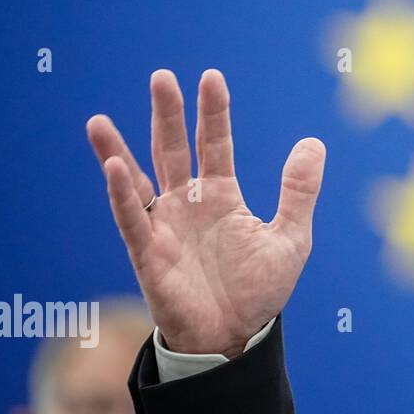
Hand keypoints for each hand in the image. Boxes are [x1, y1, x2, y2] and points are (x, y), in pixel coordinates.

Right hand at [86, 69, 325, 357]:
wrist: (237, 337)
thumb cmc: (258, 290)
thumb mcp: (291, 237)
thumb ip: (299, 191)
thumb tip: (313, 142)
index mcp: (221, 196)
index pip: (214, 144)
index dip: (213, 113)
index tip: (212, 78)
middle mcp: (188, 204)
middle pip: (172, 149)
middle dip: (167, 115)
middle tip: (162, 77)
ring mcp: (165, 227)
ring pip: (136, 180)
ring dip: (118, 150)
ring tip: (100, 122)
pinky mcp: (150, 255)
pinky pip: (132, 219)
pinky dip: (121, 195)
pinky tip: (113, 167)